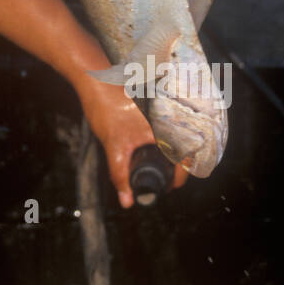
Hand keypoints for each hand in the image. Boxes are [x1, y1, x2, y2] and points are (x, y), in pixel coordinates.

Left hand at [76, 76, 189, 209]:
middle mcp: (171, 118)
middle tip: (163, 181)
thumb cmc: (106, 110)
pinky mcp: (158, 108)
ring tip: (157, 168)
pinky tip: (151, 149)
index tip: (170, 188)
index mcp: (167, 128)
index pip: (187, 159)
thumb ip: (120, 175)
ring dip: (171, 157)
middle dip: (176, 170)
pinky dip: (164, 143)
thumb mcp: (113, 148)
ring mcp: (165, 112)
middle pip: (183, 151)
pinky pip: (167, 130)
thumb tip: (127, 202)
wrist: (96, 83)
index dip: (180, 178)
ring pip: (176, 140)